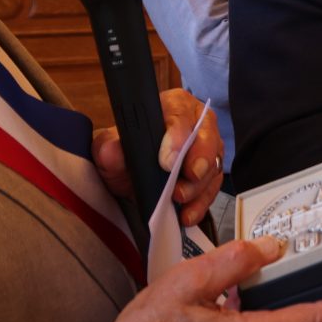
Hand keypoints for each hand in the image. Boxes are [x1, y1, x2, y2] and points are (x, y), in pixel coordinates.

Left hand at [92, 90, 224, 218]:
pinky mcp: (209, 175)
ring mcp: (206, 150)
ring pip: (213, 165)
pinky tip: (187, 215)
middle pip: (207, 137)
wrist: (127, 177)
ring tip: (180, 199)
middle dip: (200, 159)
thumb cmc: (124, 153)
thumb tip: (111, 151)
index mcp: (172, 106)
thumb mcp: (108, 148)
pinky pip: (212, 188)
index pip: (180, 115)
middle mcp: (195, 124)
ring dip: (199, 186)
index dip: (177, 137)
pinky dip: (201, 203)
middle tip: (189, 177)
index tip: (168, 161)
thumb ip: (108, 147)